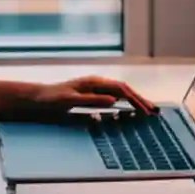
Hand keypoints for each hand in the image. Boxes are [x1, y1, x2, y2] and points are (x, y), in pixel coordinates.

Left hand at [21, 76, 157, 115]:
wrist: (39, 96)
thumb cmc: (52, 98)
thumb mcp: (71, 100)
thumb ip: (93, 100)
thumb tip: (114, 101)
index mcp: (94, 82)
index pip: (121, 90)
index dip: (136, 100)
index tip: (146, 111)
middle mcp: (97, 82)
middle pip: (124, 89)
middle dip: (140, 99)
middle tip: (154, 111)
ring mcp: (95, 86)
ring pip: (120, 92)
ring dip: (134, 100)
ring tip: (148, 109)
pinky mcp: (92, 92)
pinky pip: (113, 95)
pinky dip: (125, 101)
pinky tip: (130, 107)